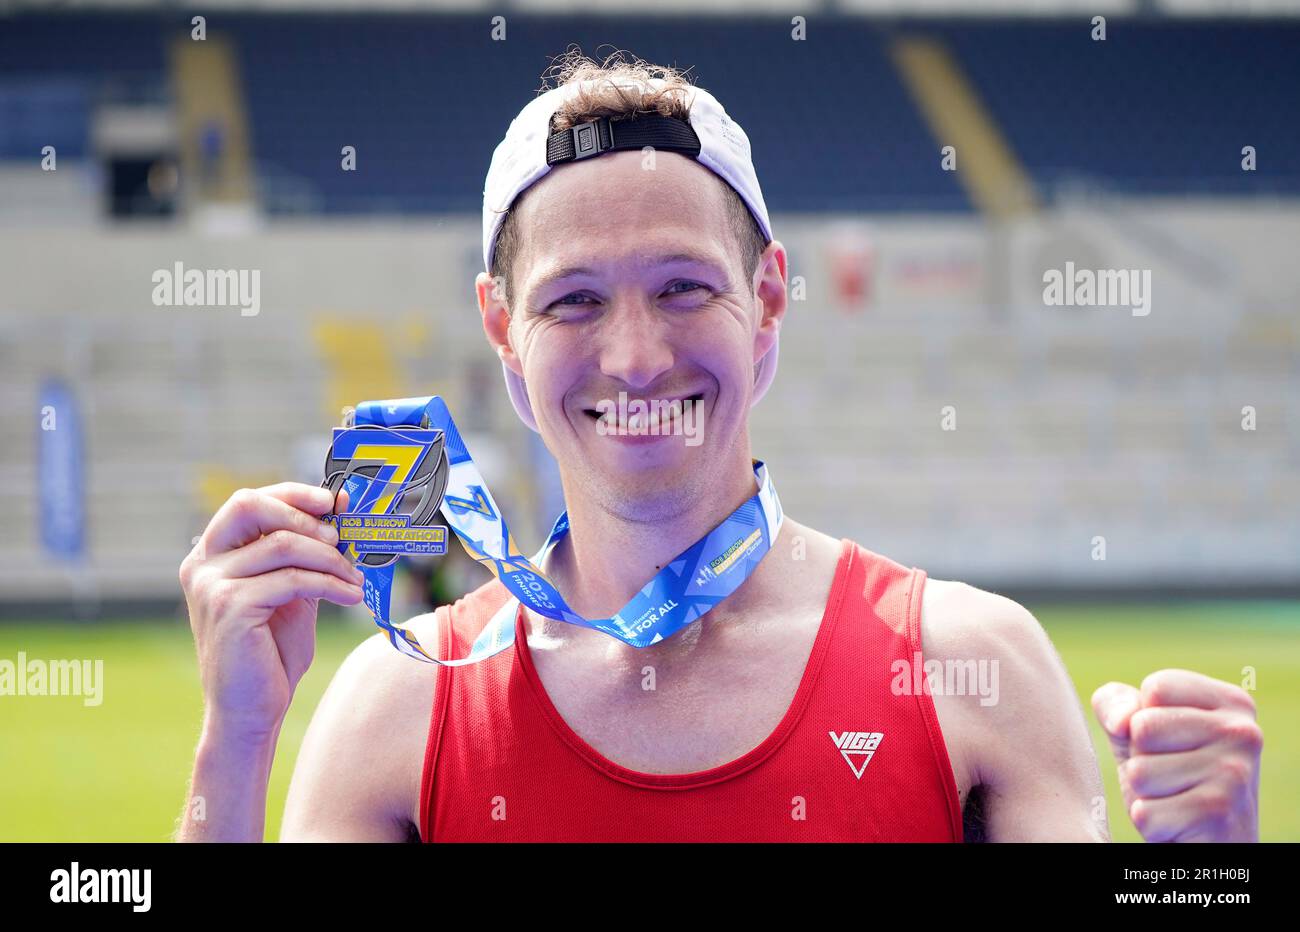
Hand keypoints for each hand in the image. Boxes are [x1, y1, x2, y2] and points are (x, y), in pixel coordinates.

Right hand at [180, 483, 363, 737]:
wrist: (251, 711)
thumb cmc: (270, 653)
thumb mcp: (291, 593)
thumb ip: (306, 555)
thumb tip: (340, 509)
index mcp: (211, 555)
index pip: (249, 502)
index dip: (294, 494)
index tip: (335, 501)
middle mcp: (203, 564)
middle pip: (250, 505)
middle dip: (303, 513)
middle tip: (340, 536)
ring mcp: (211, 585)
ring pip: (282, 544)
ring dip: (329, 558)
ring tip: (355, 577)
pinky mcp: (230, 607)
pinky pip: (293, 579)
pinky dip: (331, 584)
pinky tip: (351, 596)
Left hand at [1092, 669, 1261, 841]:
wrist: (1209, 844)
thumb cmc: (1168, 778)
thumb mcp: (1137, 732)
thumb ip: (1116, 704)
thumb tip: (1124, 720)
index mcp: (1233, 703)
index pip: (1156, 687)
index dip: (1143, 718)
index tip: (1171, 741)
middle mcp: (1244, 733)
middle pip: (1144, 727)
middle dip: (1141, 757)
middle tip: (1172, 775)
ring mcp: (1235, 774)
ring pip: (1140, 772)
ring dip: (1145, 793)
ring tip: (1175, 798)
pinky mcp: (1219, 814)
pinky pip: (1144, 812)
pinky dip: (1151, 823)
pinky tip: (1179, 824)